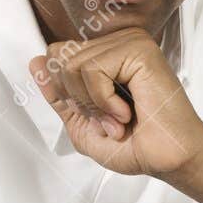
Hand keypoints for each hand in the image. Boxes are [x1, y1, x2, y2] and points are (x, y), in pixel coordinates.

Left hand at [29, 27, 202, 202]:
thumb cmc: (136, 146)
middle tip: (107, 120)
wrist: (167, 160)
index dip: (66, 93)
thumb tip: (35, 61)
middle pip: (59, 57)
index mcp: (106, 54)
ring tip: (118, 120)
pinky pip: (93, 69)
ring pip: (72, 64)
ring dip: (92, 104)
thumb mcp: (82, 122)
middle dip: (77, 99)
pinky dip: (103, 101)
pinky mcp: (139, 49)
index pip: (56, 55)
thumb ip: (59, 94)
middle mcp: (118, 42)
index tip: (97, 117)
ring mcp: (130, 42)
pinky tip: (126, 112)